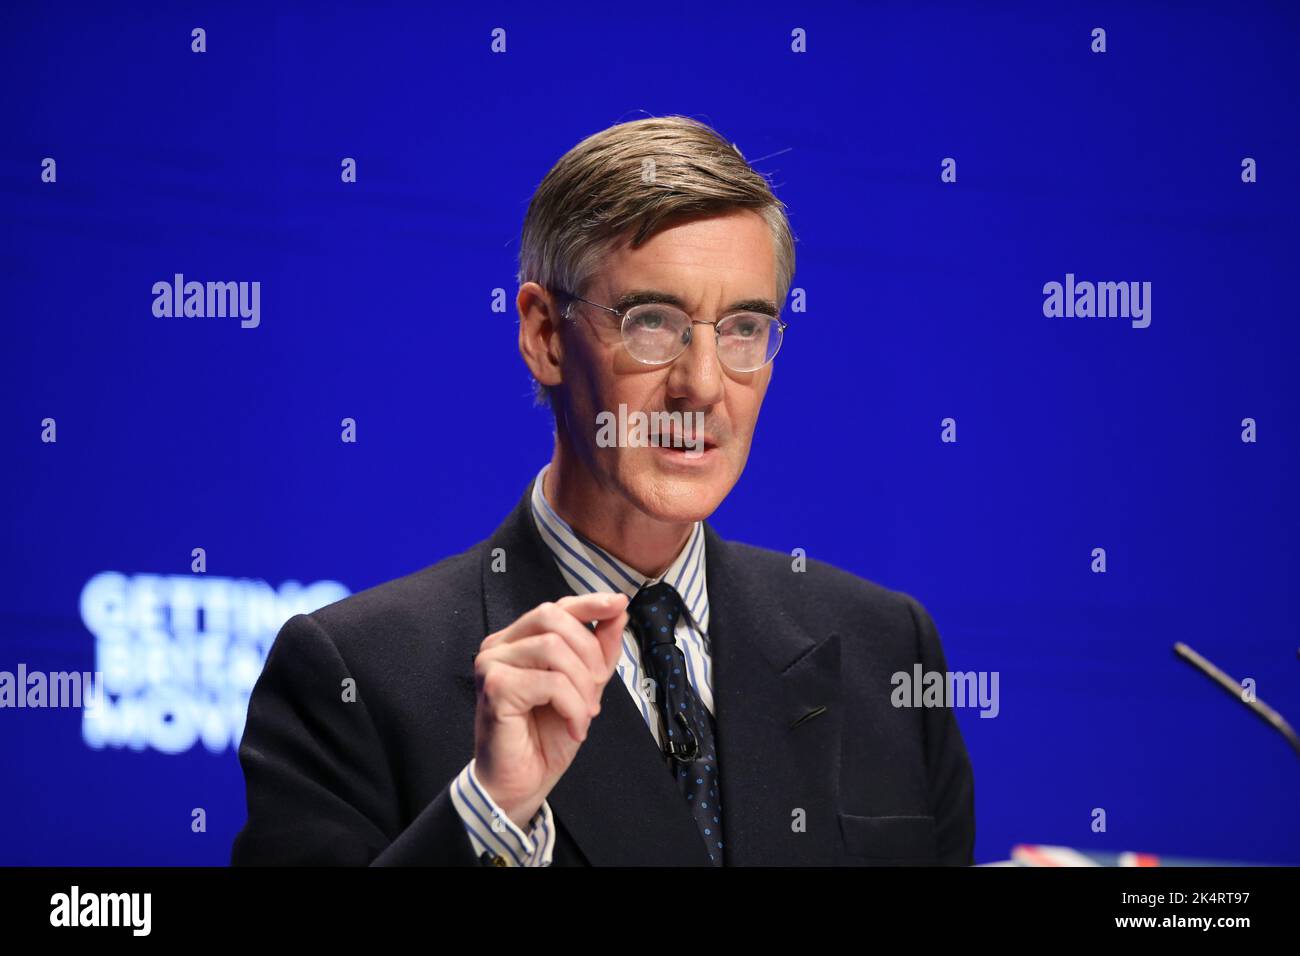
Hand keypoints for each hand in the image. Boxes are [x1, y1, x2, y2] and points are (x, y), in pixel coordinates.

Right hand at [472, 592, 627, 829]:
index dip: (589, 602)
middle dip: (588, 651)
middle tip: (597, 689)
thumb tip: (618, 611)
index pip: (556, 607)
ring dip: (582, 686)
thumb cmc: (546, 737)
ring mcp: (492, 665)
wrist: (521, 783)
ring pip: (553, 649)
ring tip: (584, 715)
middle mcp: (499, 646)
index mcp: (517, 641)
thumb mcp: (585, 687)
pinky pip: (550, 682)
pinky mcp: (495, 688)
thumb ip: (599, 649)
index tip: (619, 603)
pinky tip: (573, 727)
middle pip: (552, 616)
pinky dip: (573, 706)